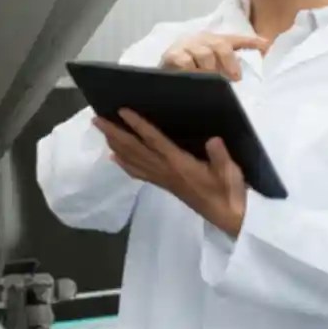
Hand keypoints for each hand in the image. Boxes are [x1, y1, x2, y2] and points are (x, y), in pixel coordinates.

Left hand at [93, 110, 247, 235]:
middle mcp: (165, 171)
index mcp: (179, 164)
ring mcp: (163, 179)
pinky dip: (125, 163)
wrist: (228, 218)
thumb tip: (213, 139)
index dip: (137, 125)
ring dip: (115, 145)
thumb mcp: (230, 172)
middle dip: (115, 134)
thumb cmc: (230, 192)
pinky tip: (116, 157)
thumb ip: (221, 157)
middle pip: (134, 150)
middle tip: (96, 119)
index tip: (122, 111)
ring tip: (102, 131)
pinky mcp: (165, 185)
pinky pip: (139, 173)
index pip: (154, 141)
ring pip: (133, 160)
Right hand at [160, 32, 268, 80]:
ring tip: (214, 82)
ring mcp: (185, 45)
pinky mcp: (171, 55)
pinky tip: (196, 79)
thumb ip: (231, 65)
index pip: (235, 39)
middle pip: (220, 45)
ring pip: (205, 54)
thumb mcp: (213, 66)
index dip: (251, 41)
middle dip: (230, 62)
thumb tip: (258, 57)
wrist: (162, 75)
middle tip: (235, 78)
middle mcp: (201, 39)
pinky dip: (193, 71)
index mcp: (213, 40)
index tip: (265, 45)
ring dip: (212, 70)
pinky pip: (185, 62)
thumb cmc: (192, 70)